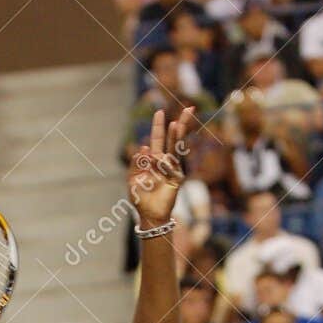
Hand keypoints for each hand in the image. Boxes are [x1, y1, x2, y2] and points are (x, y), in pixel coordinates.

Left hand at [129, 105, 195, 227]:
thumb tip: (144, 147)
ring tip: (176, 124)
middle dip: (181, 124)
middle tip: (190, 107)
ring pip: (176, 149)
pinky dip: (163, 163)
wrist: (149, 215)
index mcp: (154, 159)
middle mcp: (165, 162)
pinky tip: (157, 160)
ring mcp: (173, 169)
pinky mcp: (177, 179)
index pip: (158, 139)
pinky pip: (171, 167)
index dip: (159, 126)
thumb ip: (136, 163)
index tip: (160, 112)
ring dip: (176, 136)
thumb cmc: (140, 198)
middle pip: (174, 139)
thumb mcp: (132, 179)